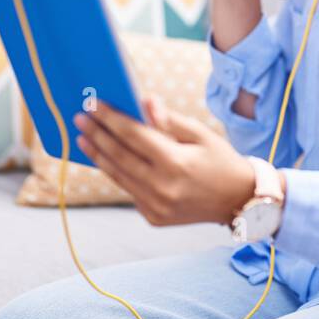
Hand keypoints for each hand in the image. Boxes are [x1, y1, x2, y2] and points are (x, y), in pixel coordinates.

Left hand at [73, 96, 256, 226]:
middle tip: (80, 118)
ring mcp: (157, 206)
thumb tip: (144, 101)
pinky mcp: (154, 217)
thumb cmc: (221, 160)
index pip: (133, 135)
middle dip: (97, 134)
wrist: (239, 201)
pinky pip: (130, 191)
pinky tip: (105, 159)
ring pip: (119, 176)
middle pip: (119, 156)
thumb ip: (169, 120)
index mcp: (175, 163)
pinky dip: (117, 174)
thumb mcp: (200, 134)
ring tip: (83, 138)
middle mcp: (163, 187)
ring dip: (99, 156)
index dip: (110, 118)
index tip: (93, 105)